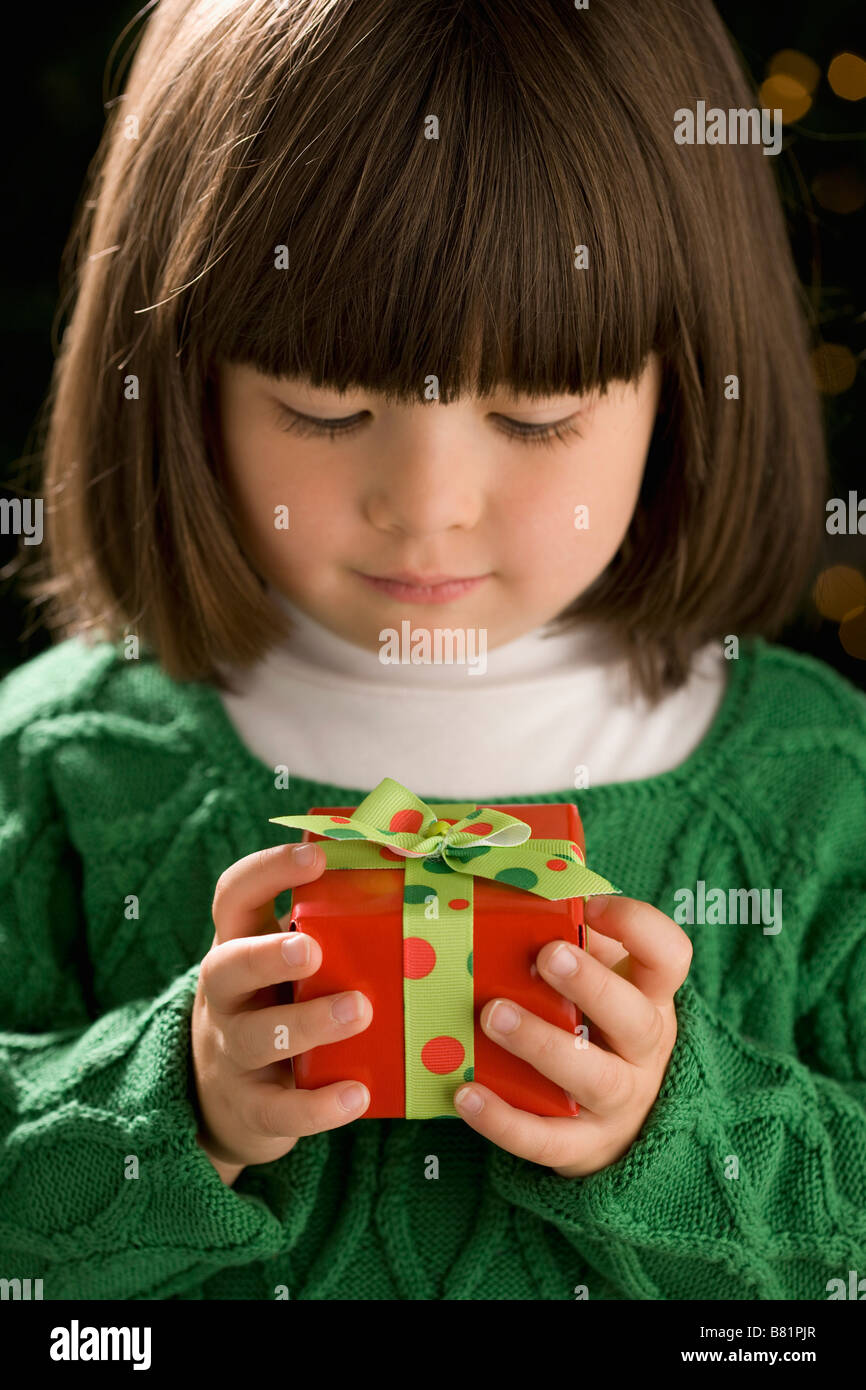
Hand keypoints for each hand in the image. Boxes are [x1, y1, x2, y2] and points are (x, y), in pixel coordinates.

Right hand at [191, 842, 372, 1180]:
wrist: (223, 1101)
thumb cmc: (280, 1008)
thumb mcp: (287, 967)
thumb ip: (331, 934)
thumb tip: (420, 886)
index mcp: (239, 945)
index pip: (234, 896)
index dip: (267, 871)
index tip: (315, 857)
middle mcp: (226, 997)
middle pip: (228, 967)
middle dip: (268, 955)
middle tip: (310, 948)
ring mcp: (232, 1053)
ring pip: (257, 1037)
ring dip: (308, 1022)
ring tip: (359, 1011)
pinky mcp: (251, 1107)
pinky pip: (280, 1109)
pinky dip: (318, 1106)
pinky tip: (357, 1095)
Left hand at [453, 894, 692, 1176]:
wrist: (616, 1125)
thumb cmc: (594, 1028)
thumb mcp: (599, 983)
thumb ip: (574, 942)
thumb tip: (524, 895)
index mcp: (650, 997)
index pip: (670, 956)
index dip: (637, 926)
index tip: (590, 906)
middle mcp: (645, 1051)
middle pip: (636, 1020)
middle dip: (592, 985)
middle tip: (546, 955)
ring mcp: (619, 1104)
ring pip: (593, 1078)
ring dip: (542, 1044)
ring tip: (493, 1015)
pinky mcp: (583, 1148)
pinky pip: (546, 1139)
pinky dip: (503, 1119)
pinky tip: (465, 1092)